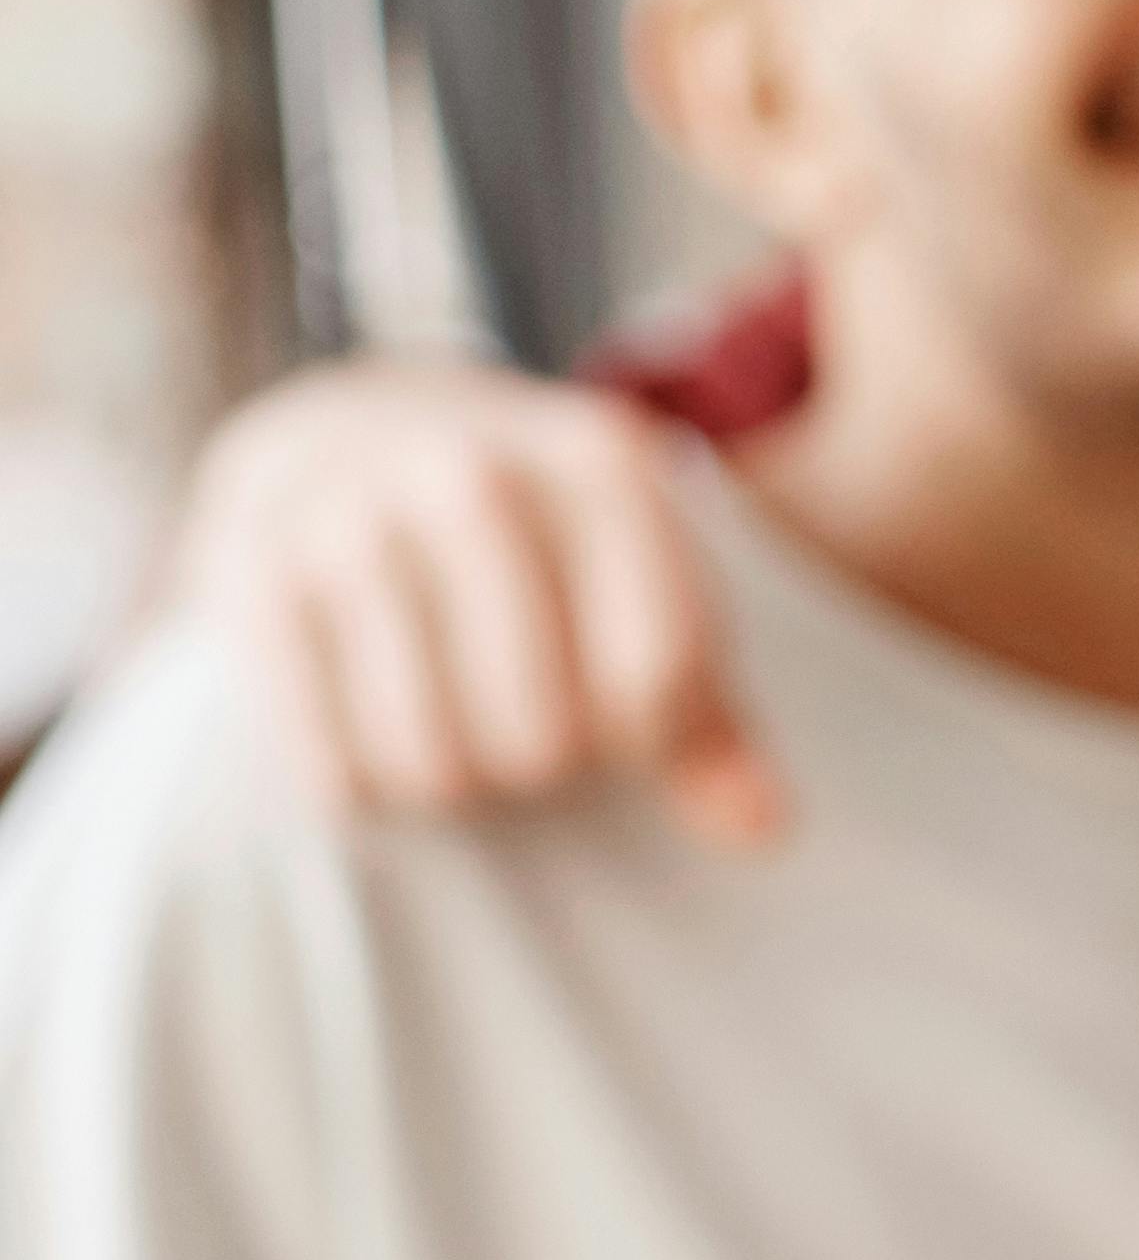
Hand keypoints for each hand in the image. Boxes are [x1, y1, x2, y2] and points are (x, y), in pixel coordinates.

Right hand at [166, 360, 782, 845]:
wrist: (343, 427)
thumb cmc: (531, 543)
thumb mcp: (638, 588)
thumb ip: (707, 714)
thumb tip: (766, 831)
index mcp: (603, 464)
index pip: (659, 676)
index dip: (649, 739)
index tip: (625, 723)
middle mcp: (477, 473)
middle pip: (545, 736)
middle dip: (543, 761)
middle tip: (523, 720)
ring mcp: (353, 517)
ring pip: (436, 764)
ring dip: (452, 781)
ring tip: (453, 726)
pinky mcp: (250, 576)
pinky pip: (332, 768)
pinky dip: (361, 785)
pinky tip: (372, 738)